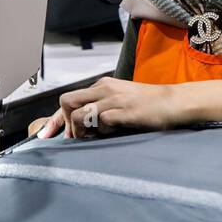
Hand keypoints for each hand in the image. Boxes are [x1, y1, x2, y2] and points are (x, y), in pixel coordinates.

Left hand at [34, 77, 184, 138]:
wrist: (174, 102)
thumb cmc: (149, 106)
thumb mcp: (121, 101)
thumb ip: (102, 109)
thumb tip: (81, 128)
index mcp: (103, 86)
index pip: (70, 99)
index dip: (56, 119)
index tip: (48, 134)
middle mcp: (105, 89)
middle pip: (66, 101)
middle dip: (64, 122)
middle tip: (74, 136)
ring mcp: (114, 99)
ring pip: (79, 113)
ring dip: (82, 130)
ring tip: (96, 136)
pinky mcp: (123, 111)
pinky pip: (100, 121)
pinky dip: (102, 131)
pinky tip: (113, 132)